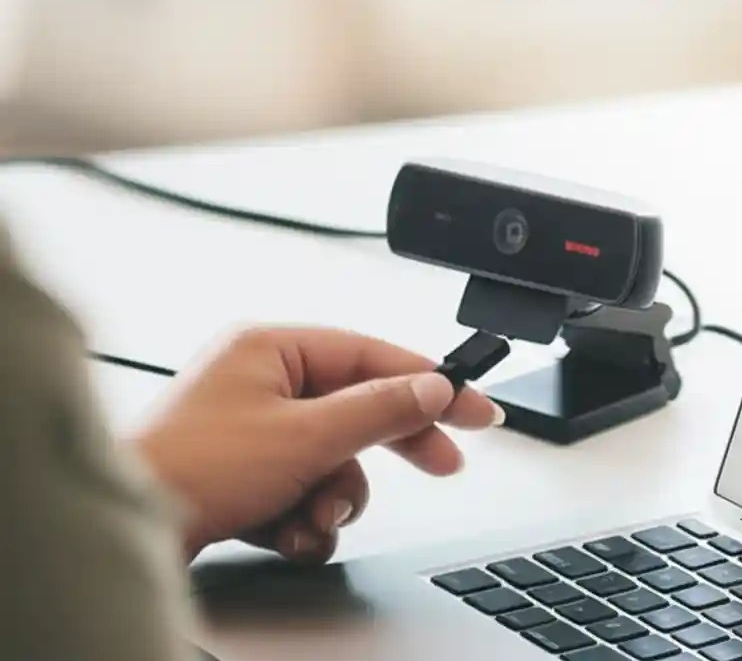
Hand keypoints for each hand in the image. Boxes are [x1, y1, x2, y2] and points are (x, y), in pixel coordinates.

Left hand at [133, 327, 503, 561]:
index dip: (431, 382)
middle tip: (442, 463)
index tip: (475, 407)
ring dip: (335, 496)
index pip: (373, 355)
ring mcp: (251, 428)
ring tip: (312, 518)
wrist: (129, 530)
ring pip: (335, 457)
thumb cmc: (191, 470)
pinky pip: (304, 486)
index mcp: (270, 348)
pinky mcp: (245, 472)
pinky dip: (304, 515)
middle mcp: (260, 381)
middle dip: (389, 447)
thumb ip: (380, 410)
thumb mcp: (307, 437)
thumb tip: (432, 387)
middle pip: (358, 407)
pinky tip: (285, 531)